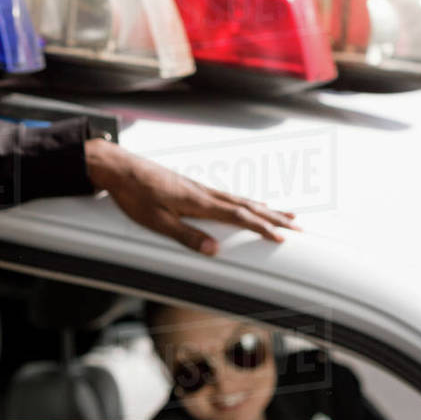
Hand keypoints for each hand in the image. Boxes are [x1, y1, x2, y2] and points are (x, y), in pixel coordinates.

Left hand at [85, 138, 299, 254]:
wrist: (120, 168)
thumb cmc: (135, 195)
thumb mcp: (156, 221)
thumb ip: (186, 236)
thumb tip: (214, 251)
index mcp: (200, 202)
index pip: (240, 216)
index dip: (263, 228)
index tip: (283, 238)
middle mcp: (205, 193)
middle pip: (248, 206)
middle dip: (275, 218)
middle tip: (300, 227)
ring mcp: (201, 188)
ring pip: (242, 200)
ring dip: (266, 209)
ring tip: (287, 215)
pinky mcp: (193, 187)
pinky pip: (230, 196)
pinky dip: (248, 202)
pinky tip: (252, 204)